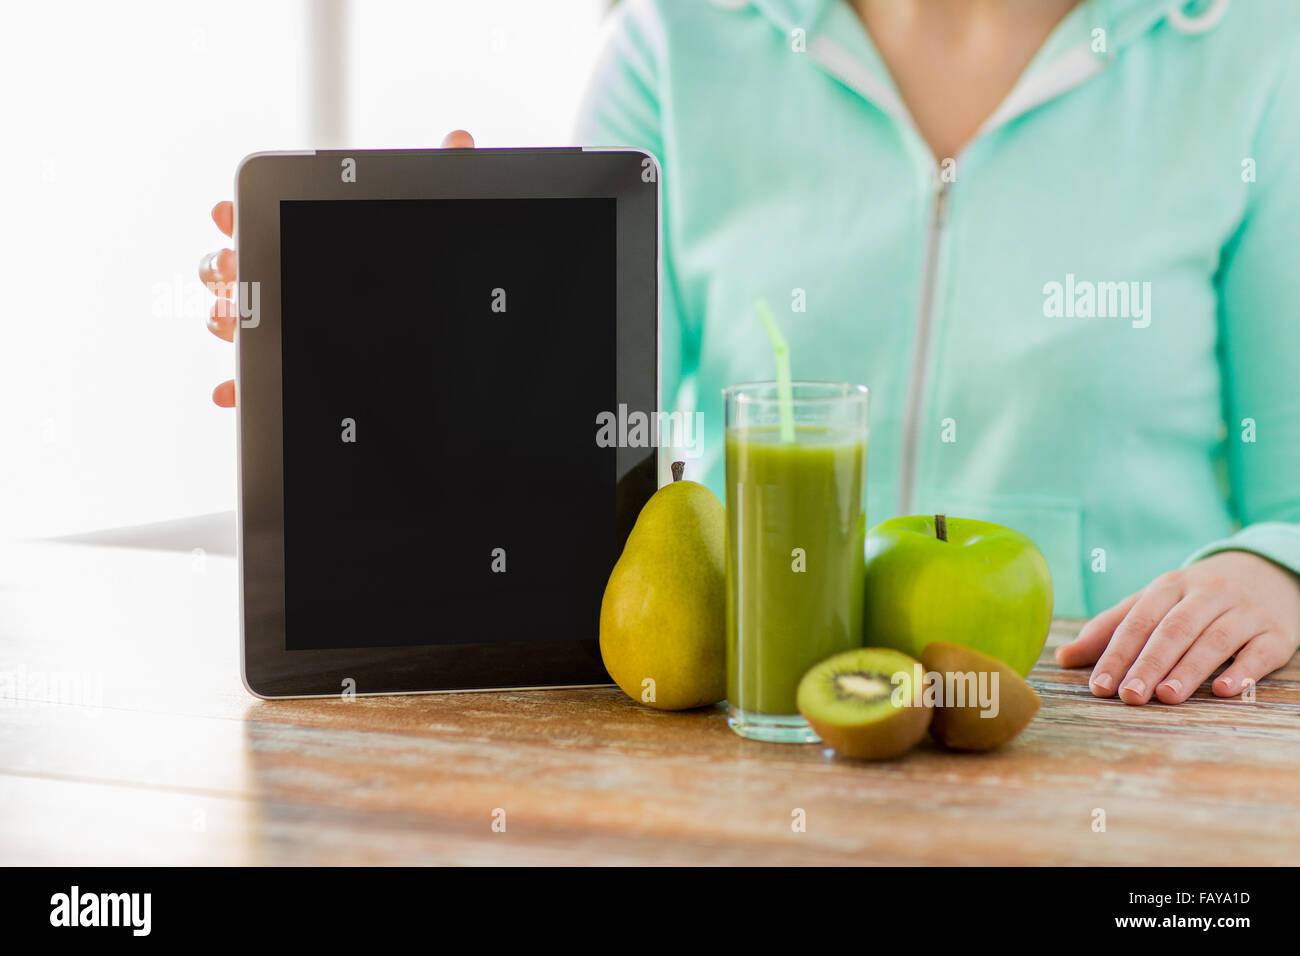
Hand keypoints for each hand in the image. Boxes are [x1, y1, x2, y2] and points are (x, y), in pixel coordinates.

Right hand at [199, 129, 477, 405]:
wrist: (448, 334)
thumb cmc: (427, 270)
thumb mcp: (433, 220)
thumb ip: (444, 177)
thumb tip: (461, 140)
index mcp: (309, 239)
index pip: (261, 219)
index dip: (238, 215)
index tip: (227, 213)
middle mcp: (290, 281)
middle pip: (233, 271)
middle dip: (225, 267)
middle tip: (235, 266)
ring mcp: (287, 326)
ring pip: (234, 320)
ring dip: (227, 319)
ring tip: (236, 319)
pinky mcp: (294, 370)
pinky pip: (256, 385)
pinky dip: (240, 389)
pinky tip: (231, 393)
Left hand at [1056, 551, 1299, 703]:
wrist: (1265, 572)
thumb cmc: (1193, 598)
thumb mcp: (1152, 602)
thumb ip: (1110, 628)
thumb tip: (1063, 658)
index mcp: (1169, 586)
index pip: (1138, 620)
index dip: (1118, 653)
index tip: (1100, 686)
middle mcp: (1207, 594)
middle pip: (1174, 629)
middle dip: (1150, 663)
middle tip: (1129, 696)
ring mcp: (1244, 612)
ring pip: (1215, 639)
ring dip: (1189, 669)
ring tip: (1167, 697)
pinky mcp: (1277, 633)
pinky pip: (1260, 651)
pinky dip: (1243, 671)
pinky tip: (1223, 691)